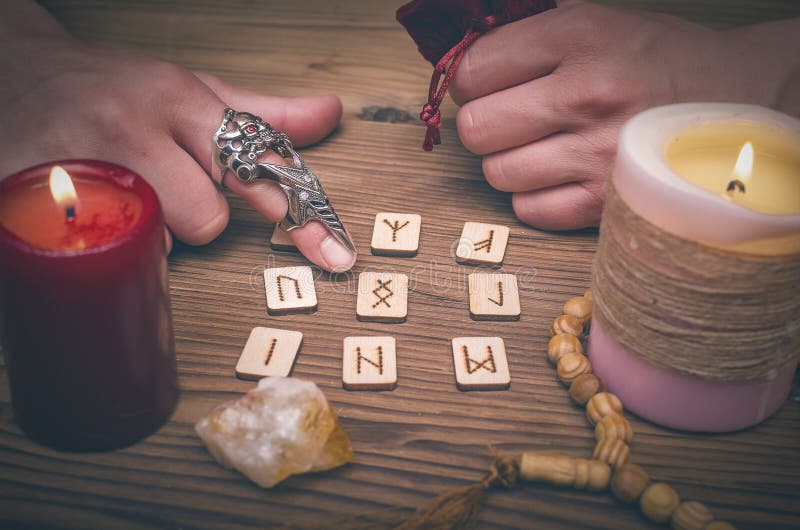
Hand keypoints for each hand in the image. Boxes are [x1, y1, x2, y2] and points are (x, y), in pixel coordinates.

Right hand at [0, 2, 354, 271]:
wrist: (15, 71)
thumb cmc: (114, 88)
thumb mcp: (188, 89)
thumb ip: (260, 112)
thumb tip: (330, 114)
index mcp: (176, 99)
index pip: (250, 164)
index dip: (296, 213)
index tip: (332, 252)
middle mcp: (131, 127)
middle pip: (206, 220)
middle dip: (193, 214)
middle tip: (163, 186)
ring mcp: (81, 163)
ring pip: (158, 241)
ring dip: (151, 229)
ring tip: (124, 192)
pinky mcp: (34, 199)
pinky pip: (107, 251)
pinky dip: (110, 241)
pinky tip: (93, 211)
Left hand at [449, 0, 798, 229]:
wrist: (744, 100)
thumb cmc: (663, 62)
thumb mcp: (602, 22)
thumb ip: (532, 37)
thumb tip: (466, 59)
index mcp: (581, 38)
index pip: (473, 71)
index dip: (472, 81)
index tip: (487, 85)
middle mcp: (587, 95)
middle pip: (476, 128)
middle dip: (485, 125)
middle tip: (509, 120)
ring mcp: (598, 154)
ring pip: (498, 173)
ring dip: (510, 163)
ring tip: (541, 148)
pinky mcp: (608, 203)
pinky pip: (530, 211)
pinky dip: (534, 198)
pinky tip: (558, 178)